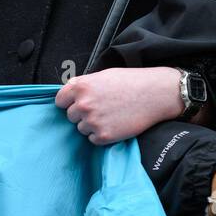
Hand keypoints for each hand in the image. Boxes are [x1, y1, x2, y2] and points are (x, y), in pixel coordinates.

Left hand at [55, 66, 184, 144]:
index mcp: (80, 87)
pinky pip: (93, 140)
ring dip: (93, 125)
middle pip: (70, 116)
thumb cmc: (131, 82)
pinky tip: (115, 124)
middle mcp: (83, 104)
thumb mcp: (103, 76)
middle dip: (83, 114)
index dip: (70, 102)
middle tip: (102, 108)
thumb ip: (83, 85)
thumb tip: (69, 96)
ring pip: (82, 129)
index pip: (60, 101)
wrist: (156, 94)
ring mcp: (93, 121)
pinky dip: (102, 135)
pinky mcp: (104, 136)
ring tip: (111, 116)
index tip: (80, 103)